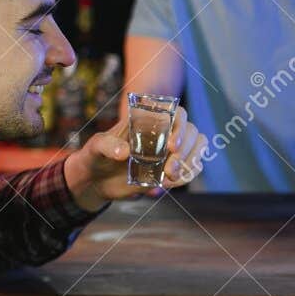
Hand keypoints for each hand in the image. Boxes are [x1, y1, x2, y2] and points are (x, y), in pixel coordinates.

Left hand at [63, 109, 209, 210]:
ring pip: (198, 147)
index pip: (176, 113)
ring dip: (190, 162)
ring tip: (170, 176)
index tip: (172, 146)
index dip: (179, 127)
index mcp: (149, 120)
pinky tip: (171, 182)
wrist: (97, 180)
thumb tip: (124, 152)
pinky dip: (188, 175)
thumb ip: (107, 145)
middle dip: (187, 150)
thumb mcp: (96, 146)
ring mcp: (171, 150)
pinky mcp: (173, 168)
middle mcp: (164, 132)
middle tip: (171, 168)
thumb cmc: (96, 155)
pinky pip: (193, 167)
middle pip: (192, 131)